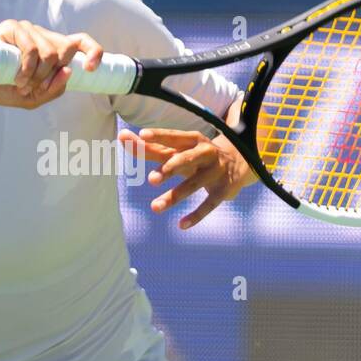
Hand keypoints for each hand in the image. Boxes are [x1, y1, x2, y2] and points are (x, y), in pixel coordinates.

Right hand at [0, 20, 105, 109]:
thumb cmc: (1, 87)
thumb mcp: (32, 98)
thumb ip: (53, 90)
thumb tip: (69, 72)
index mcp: (51, 49)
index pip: (80, 42)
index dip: (93, 51)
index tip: (91, 68)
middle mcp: (42, 36)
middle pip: (65, 51)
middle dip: (51, 76)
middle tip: (32, 87)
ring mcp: (28, 29)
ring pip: (50, 52)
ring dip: (36, 76)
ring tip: (20, 84)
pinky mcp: (14, 27)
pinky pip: (32, 49)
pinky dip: (26, 69)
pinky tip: (16, 78)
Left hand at [117, 97, 258, 229]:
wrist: (239, 162)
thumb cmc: (196, 156)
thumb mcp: (178, 150)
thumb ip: (151, 147)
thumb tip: (121, 136)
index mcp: (192, 141)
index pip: (174, 137)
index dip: (160, 135)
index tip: (142, 135)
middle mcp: (205, 153)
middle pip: (186, 159)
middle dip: (170, 168)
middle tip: (152, 179)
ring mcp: (215, 172)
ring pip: (194, 184)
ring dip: (175, 196)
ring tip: (155, 207)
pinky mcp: (223, 190)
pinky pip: (210, 204)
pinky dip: (196, 215)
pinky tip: (181, 225)